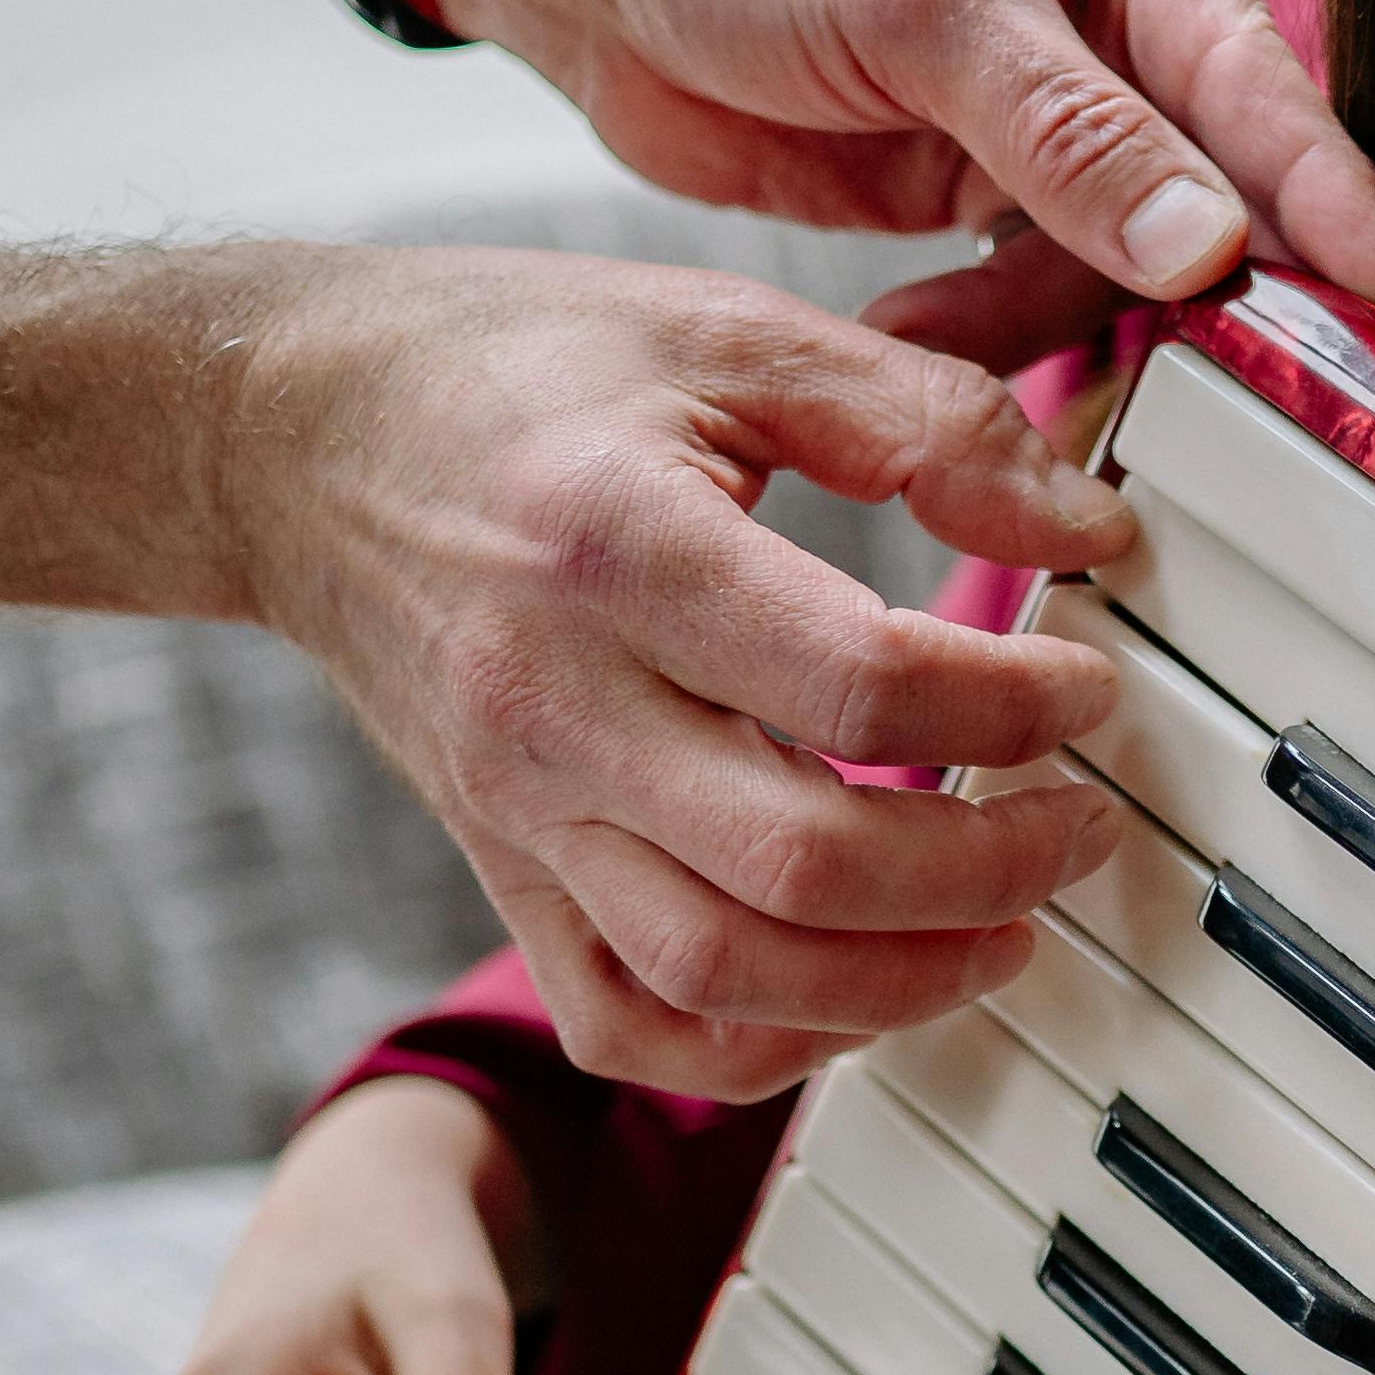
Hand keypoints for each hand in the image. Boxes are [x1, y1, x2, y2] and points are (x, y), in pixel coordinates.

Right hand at [215, 245, 1133, 1098]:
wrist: (289, 439)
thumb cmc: (508, 369)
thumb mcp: (726, 328)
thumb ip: (922, 418)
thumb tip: (1085, 529)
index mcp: (618, 544)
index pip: (859, 679)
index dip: (1011, 706)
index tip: (1085, 690)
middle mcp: (555, 702)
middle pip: (801, 865)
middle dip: (986, 871)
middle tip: (1078, 828)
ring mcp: (518, 809)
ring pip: (721, 978)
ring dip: (897, 985)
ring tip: (1004, 928)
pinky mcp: (500, 869)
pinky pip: (628, 1025)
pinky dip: (759, 1046)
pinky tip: (856, 991)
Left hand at [399, 0, 1374, 346]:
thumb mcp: (913, 3)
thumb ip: (1069, 130)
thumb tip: (1213, 247)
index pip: (1260, 69)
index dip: (1322, 194)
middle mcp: (1128, 1)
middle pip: (1223, 178)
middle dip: (1199, 284)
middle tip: (1216, 388)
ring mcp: (1065, 107)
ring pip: (1133, 261)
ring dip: (1054, 319)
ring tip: (942, 328)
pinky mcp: (993, 187)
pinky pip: (1044, 294)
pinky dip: (984, 334)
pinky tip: (907, 326)